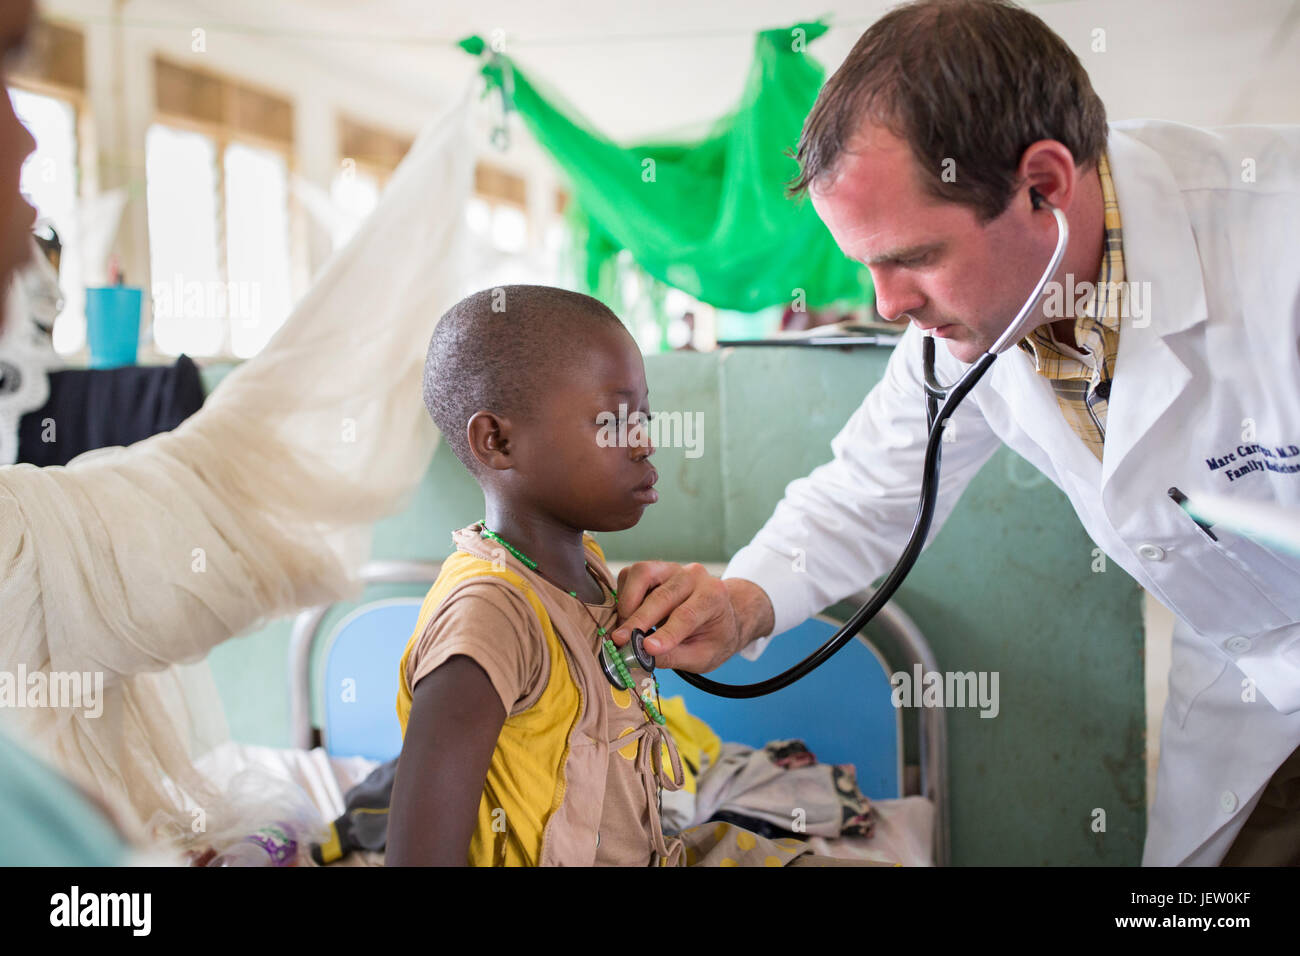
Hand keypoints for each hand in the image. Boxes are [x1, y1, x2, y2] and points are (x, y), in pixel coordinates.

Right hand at [612, 562, 773, 672]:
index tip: (648, 648)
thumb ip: (672, 657)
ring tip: (625, 628)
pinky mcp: (654, 568)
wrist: (720, 616)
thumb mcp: (702, 657)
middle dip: (639, 620)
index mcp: (713, 596)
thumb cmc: (713, 637)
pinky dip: (623, 595)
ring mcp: (672, 568)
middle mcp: (694, 576)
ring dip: (628, 602)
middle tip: (621, 641)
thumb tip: (640, 656)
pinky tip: (627, 616)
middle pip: (662, 595)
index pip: (687, 614)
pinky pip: (631, 575)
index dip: (666, 633)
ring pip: (642, 573)